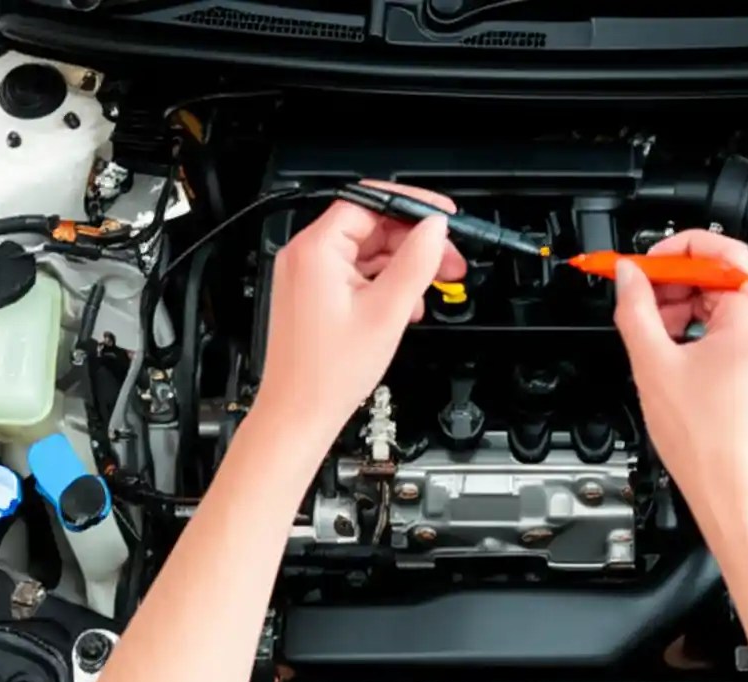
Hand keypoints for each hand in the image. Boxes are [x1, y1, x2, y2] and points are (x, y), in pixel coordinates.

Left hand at [256, 182, 464, 431]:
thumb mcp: (386, 312)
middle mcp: (306, 256)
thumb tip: (435, 228)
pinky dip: (386, 282)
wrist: (299, 413)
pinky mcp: (315, 294)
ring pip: (368, 251)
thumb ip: (415, 262)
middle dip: (415, 241)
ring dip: (404, 265)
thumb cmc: (327, 373)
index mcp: (316, 250)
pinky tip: (407, 304)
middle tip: (449, 260)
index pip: (369, 201)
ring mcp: (308, 275)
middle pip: (371, 225)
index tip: (442, 215)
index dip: (411, 204)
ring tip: (432, 287)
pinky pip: (358, 272)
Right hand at [613, 231, 747, 509]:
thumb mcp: (653, 361)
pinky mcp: (747, 359)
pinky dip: (685, 327)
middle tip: (635, 296)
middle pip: (711, 274)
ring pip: (709, 299)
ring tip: (646, 331)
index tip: (641, 265)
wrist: (723, 482)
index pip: (717, 251)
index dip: (672, 253)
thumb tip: (627, 274)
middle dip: (668, 283)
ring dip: (673, 307)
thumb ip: (635, 307)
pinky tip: (661, 346)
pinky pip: (714, 324)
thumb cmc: (704, 436)